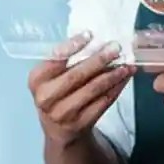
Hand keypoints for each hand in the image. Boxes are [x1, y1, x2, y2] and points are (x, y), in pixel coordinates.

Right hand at [28, 31, 134, 148]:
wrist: (59, 129)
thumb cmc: (56, 93)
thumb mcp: (51, 77)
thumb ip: (66, 61)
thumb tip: (95, 41)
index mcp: (37, 80)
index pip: (55, 59)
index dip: (73, 46)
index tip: (90, 34)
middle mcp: (47, 98)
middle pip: (76, 75)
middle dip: (99, 60)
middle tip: (115, 48)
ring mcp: (64, 113)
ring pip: (93, 89)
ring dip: (112, 75)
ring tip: (126, 63)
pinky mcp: (82, 123)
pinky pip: (103, 102)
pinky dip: (116, 88)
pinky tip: (124, 78)